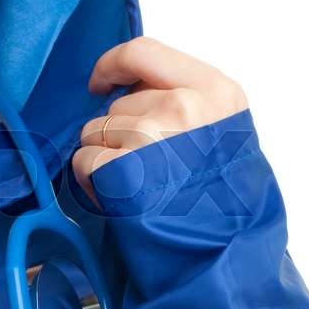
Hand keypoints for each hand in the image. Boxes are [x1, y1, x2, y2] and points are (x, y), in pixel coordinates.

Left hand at [73, 35, 247, 207]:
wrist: (224, 256)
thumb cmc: (225, 203)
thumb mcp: (224, 133)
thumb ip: (185, 101)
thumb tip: (130, 90)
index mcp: (215, 91)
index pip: (143, 51)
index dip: (112, 65)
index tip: (101, 84)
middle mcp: (184, 107)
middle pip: (117, 104)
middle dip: (116, 134)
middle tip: (143, 170)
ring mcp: (151, 136)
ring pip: (95, 131)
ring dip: (104, 160)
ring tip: (137, 188)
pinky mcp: (122, 168)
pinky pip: (83, 160)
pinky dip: (92, 182)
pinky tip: (120, 200)